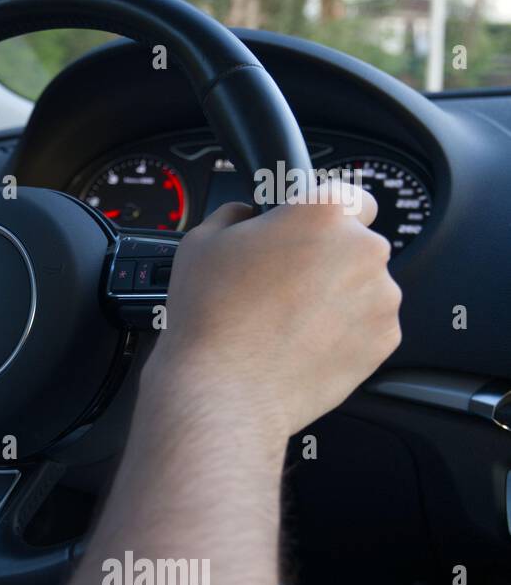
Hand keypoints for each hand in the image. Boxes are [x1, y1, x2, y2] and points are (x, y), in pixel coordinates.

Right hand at [144, 181, 401, 438]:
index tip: (308, 231)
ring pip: (363, 287)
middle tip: (281, 284)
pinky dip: (343, 332)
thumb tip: (246, 215)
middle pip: (356, 244)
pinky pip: (368, 325)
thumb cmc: (210, 317)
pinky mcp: (383, 341)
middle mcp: (362, 250)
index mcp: (323, 213)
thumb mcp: (201, 241)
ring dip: (336, 296)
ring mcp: (381, 298)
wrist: (224, 390)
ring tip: (287, 321)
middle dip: (327, 259)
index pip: (351, 194)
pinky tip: (301, 343)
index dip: (326, 213)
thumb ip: (235, 214)